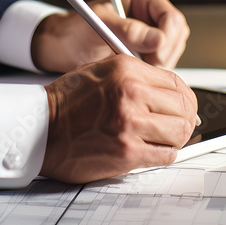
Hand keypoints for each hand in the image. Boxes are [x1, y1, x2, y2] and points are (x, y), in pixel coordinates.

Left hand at [32, 0, 188, 71]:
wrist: (65, 47)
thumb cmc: (77, 30)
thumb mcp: (99, 26)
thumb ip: (128, 30)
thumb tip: (158, 39)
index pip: (172, 18)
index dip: (164, 40)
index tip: (148, 55)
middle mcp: (153, 10)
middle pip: (178, 35)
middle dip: (161, 54)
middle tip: (139, 63)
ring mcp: (154, 29)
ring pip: (174, 49)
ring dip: (156, 63)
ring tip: (130, 63)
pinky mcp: (152, 47)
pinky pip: (166, 61)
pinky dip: (153, 69)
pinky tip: (134, 68)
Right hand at [39, 55, 197, 183]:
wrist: (40, 129)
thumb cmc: (67, 104)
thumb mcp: (103, 72)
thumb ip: (138, 78)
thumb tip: (174, 95)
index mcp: (127, 69)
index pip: (176, 83)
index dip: (185, 98)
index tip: (183, 107)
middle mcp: (131, 93)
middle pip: (183, 108)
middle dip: (184, 119)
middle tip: (176, 127)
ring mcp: (130, 123)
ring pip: (179, 132)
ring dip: (175, 139)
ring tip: (162, 139)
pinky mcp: (127, 151)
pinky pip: (166, 155)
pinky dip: (163, 154)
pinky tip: (151, 150)